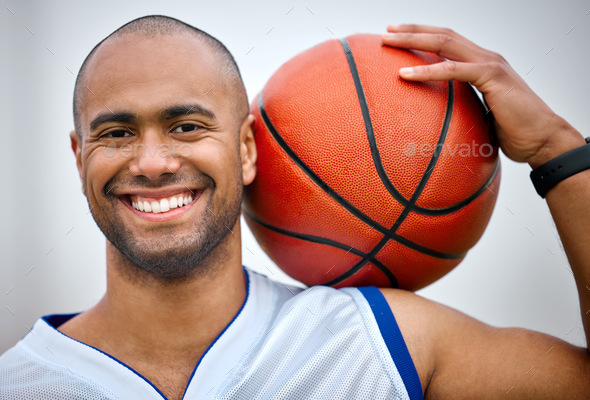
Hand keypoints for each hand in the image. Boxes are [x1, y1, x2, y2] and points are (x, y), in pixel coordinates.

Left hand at [381, 24, 583, 167]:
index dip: (422, 36)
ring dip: (413, 39)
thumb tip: (437, 123)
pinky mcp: (493, 77)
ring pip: (445, 43)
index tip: (397, 36)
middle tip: (386, 32)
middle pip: (442, 35)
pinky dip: (428, 71)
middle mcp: (485, 58)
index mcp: (480, 64)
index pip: (447, 42)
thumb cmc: (512, 132)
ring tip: (388, 40)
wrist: (542, 140)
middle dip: (412, 31)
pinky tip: (405, 74)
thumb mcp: (478, 117)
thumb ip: (460, 110)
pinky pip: (454, 70)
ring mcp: (490, 64)